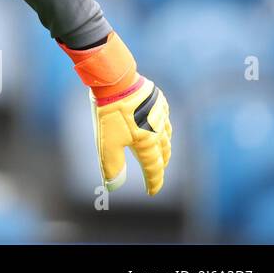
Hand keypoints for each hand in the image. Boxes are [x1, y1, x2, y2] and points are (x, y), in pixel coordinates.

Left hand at [90, 76, 172, 194]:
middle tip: (156, 173)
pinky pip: (164, 118)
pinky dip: (163, 127)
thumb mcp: (107, 142)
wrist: (116, 80)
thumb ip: (111, 165)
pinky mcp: (159, 101)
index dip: (153, 182)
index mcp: (147, 142)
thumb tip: (111, 187)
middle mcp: (158, 130)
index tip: (152, 192)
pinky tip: (158, 126)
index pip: (153, 168)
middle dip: (160, 165)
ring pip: (166, 135)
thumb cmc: (110, 112)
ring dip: (164, 147)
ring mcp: (160, 114)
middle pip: (163, 153)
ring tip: (160, 152)